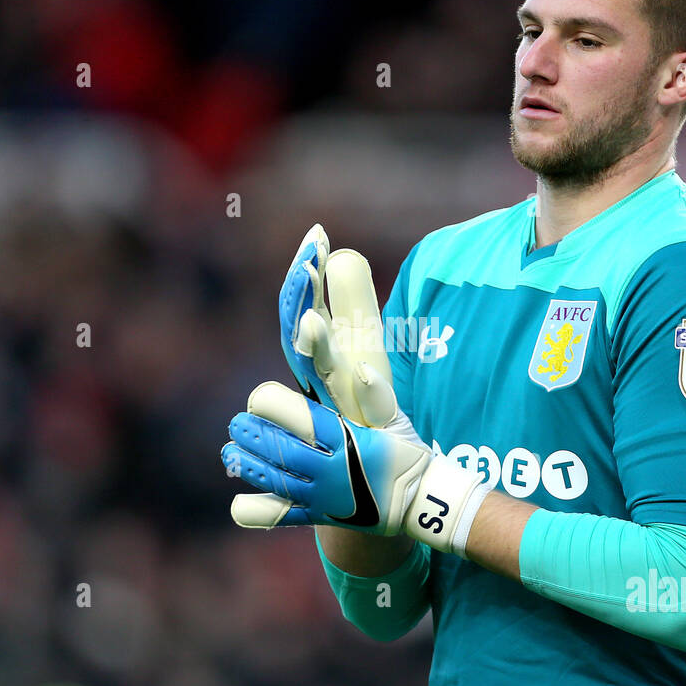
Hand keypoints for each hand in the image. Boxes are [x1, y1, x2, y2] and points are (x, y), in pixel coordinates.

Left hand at [221, 373, 487, 554]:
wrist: (419, 504)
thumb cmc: (405, 454)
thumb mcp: (397, 422)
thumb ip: (377, 395)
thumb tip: (363, 369)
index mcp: (351, 440)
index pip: (305, 420)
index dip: (276, 408)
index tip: (258, 399)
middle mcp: (335, 470)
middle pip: (284, 451)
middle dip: (255, 436)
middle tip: (237, 424)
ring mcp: (326, 497)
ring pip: (279, 481)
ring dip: (250, 466)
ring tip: (230, 452)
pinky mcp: (322, 517)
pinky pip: (287, 516)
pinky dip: (261, 512)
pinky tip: (238, 503)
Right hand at [279, 224, 392, 426]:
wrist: (386, 450)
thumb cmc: (367, 392)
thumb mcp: (361, 336)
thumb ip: (350, 295)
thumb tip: (338, 255)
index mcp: (320, 345)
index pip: (303, 302)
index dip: (306, 270)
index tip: (317, 235)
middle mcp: (323, 370)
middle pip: (298, 330)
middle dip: (301, 297)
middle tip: (308, 262)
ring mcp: (343, 396)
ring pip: (321, 369)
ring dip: (315, 344)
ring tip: (312, 319)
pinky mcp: (371, 419)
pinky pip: (368, 404)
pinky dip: (365, 387)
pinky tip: (363, 370)